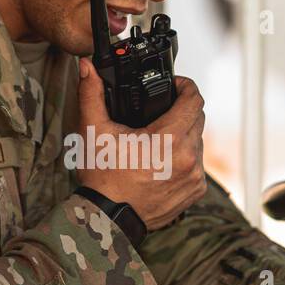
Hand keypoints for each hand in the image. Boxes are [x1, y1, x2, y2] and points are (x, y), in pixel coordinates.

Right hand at [74, 57, 206, 229]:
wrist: (108, 218)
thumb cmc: (103, 178)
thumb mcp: (95, 132)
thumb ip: (92, 94)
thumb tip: (86, 66)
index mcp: (171, 139)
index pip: (194, 99)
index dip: (185, 86)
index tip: (174, 86)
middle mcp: (190, 158)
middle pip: (197, 119)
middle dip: (181, 110)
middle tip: (160, 111)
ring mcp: (195, 177)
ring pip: (198, 142)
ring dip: (184, 135)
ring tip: (159, 139)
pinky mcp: (195, 191)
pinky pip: (197, 165)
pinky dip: (184, 159)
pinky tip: (163, 161)